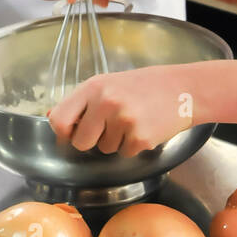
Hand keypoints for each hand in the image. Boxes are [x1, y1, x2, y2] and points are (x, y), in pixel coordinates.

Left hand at [48, 65, 200, 155]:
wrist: (185, 89)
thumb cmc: (146, 86)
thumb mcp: (110, 83)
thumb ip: (82, 101)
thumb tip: (52, 117)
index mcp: (94, 87)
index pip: (60, 120)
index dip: (65, 132)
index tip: (74, 132)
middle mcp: (105, 102)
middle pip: (80, 142)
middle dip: (93, 141)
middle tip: (110, 127)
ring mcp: (123, 120)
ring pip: (104, 149)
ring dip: (117, 141)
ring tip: (135, 120)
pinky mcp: (140, 138)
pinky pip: (125, 153)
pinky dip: (134, 146)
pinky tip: (146, 127)